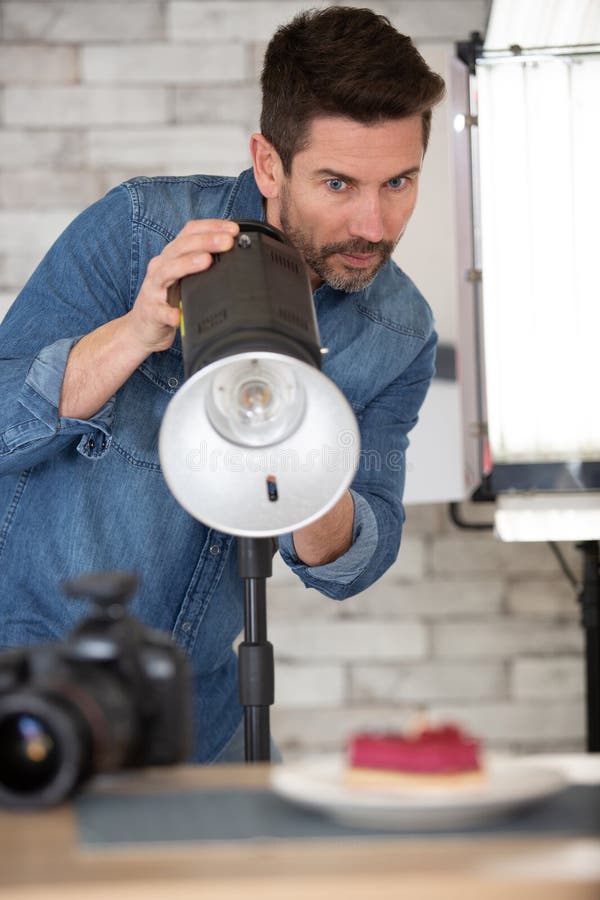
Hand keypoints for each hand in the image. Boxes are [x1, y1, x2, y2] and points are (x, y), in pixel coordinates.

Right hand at [126, 219, 239, 353]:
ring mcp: (153, 289)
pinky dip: (169, 312)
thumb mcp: (186, 277)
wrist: (143, 328)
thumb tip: (236, 256)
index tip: (233, 229)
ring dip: (187, 264)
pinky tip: (178, 314)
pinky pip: (160, 311)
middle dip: (206, 241)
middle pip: (181, 247)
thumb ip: (204, 265)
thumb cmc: (169, 300)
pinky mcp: (151, 312)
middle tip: (227, 242)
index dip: (211, 227)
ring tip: (206, 261)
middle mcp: (161, 267)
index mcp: (171, 256)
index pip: (189, 232)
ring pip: (167, 271)